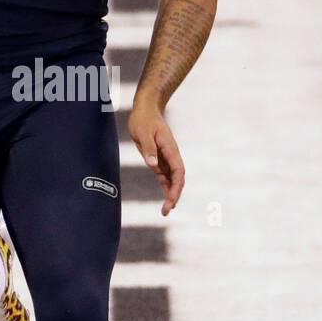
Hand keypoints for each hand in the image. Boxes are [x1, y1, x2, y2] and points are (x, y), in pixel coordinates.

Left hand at [128, 98, 183, 215]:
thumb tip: (153, 165)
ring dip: (171, 194)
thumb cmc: (144, 119)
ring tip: (166, 210)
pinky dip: (166, 187)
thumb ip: (149, 149)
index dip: (176, 187)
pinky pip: (164, 176)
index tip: (171, 200)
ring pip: (172, 179)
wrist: (145, 109)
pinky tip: (165, 198)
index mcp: (170, 149)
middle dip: (174, 195)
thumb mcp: (143, 132)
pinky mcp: (158, 159)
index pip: (178, 172)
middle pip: (177, 178)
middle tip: (166, 211)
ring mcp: (165, 158)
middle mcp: (171, 155)